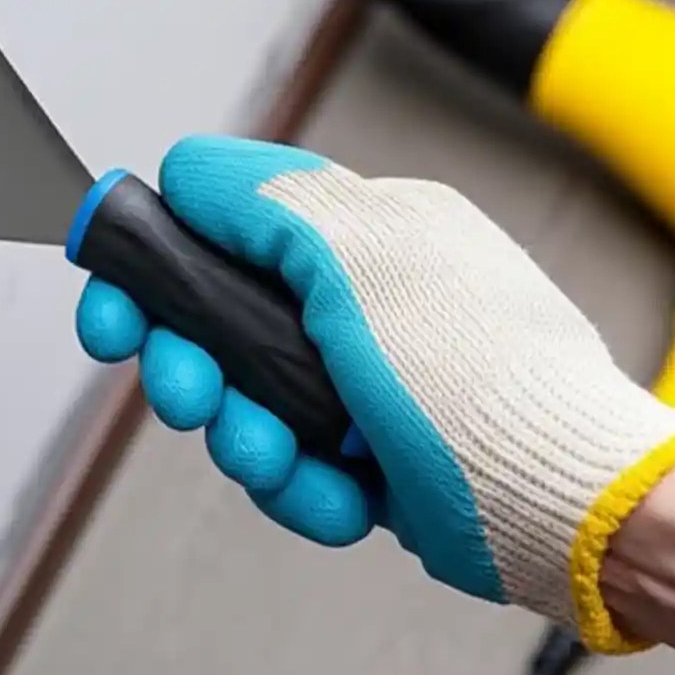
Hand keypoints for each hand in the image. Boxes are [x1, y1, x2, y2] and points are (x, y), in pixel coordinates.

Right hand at [75, 136, 674, 652]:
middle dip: (195, 369)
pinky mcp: (368, 453)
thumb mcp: (364, 261)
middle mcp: (362, 302)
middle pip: (223, 328)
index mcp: (365, 236)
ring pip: (248, 407)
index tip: (115, 313)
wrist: (558, 502)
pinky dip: (303, 489)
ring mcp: (365, 381)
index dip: (156, 272)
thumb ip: (267, 205)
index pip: (225, 231)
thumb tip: (194, 172)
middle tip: (193, 393)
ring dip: (252, 441)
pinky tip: (341, 491)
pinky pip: (291, 468)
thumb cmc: (485, 381)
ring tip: (290, 454)